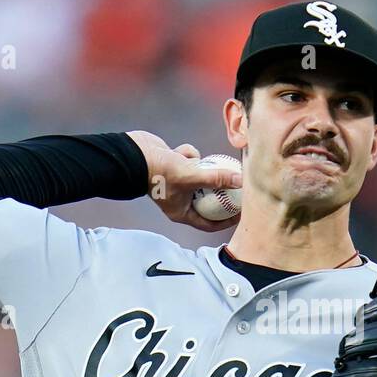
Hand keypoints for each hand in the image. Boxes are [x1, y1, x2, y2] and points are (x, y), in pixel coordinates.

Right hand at [126, 130, 242, 231]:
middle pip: (208, 199)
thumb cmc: (160, 171)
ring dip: (202, 168)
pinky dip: (190, 155)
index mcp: (181, 212)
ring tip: (201, 164)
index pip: (209, 223)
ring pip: (201, 176)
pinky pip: (191, 161)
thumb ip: (217, 178)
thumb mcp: (192, 176)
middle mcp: (179, 200)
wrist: (135, 154)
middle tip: (239, 187)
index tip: (241, 212)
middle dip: (221, 191)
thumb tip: (241, 180)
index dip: (226, 220)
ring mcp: (177, 183)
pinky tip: (181, 152)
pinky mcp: (175, 167)